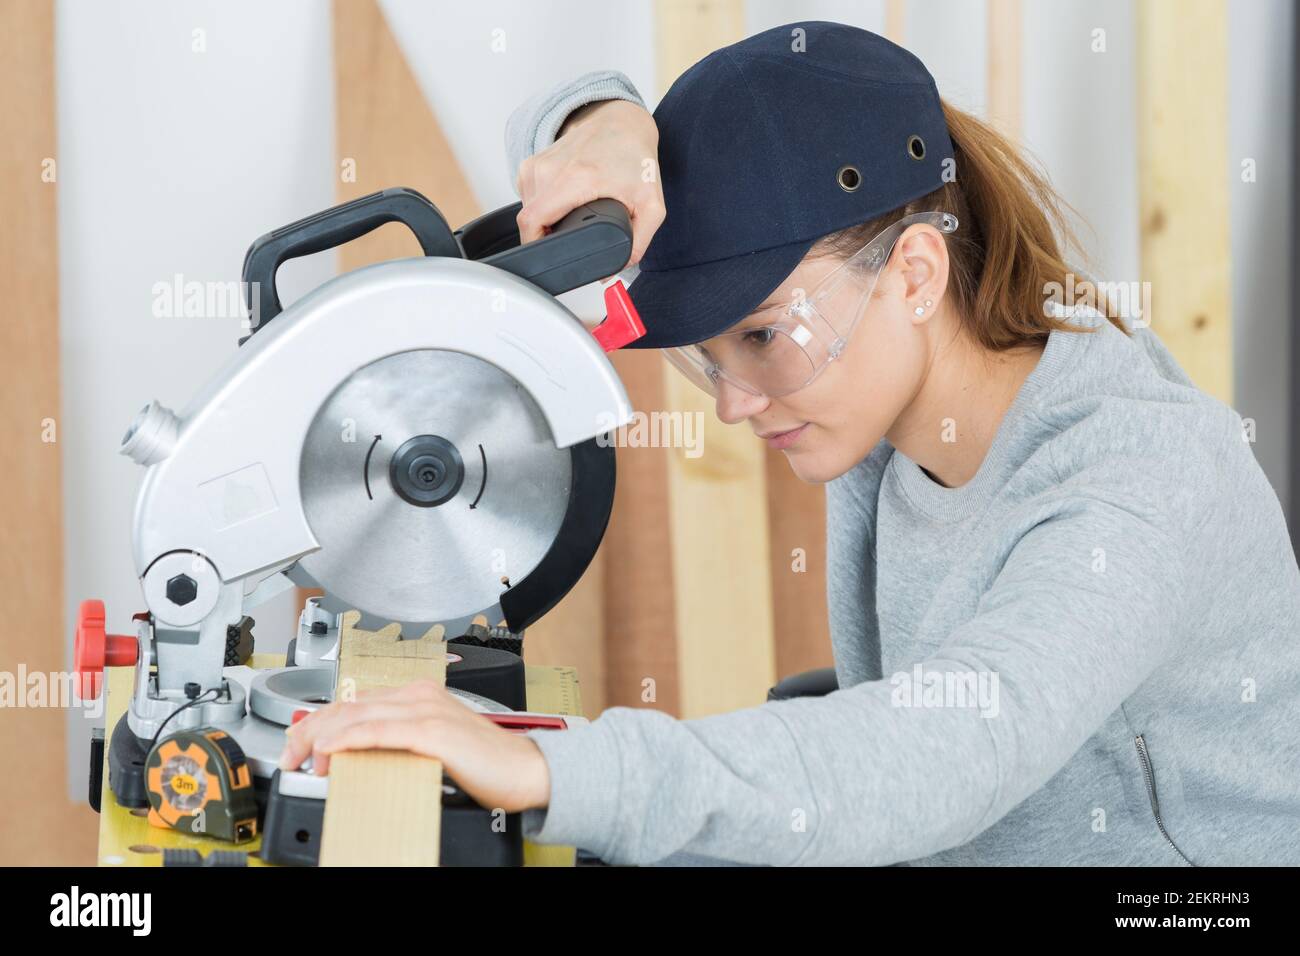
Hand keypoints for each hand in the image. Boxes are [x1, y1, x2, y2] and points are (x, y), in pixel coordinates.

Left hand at [278, 680, 550, 813]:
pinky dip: (349, 739)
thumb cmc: (487, 763)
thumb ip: (401, 741)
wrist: (526, 770)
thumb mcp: (434, 746)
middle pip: (349, 705)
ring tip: (301, 757)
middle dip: (310, 729)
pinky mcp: (432, 731)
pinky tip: (329, 749)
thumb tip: (359, 755)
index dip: (320, 720)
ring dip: (322, 737)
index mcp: (420, 695)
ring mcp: (426, 710)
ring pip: (357, 716)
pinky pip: (379, 731)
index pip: (356, 701)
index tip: (300, 742)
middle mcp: (420, 695)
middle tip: (290, 754)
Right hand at [516, 99, 665, 265]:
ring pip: (527, 211)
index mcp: (574, 178)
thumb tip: (613, 272)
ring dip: (545, 223)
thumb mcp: (650, 205)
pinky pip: (527, 198)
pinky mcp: (531, 163)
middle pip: (529, 222)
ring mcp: (536, 164)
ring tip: (571, 216)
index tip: (551, 256)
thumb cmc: (634, 157)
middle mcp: (548, 169)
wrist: (622, 121)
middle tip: (574, 234)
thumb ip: (638, 244)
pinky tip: (563, 203)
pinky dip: (542, 207)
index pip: (532, 222)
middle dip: (547, 238)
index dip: (536, 247)